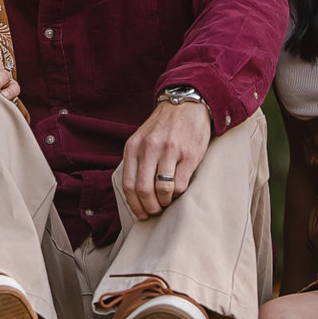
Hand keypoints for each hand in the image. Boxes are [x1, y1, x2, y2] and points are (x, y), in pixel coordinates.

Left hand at [118, 98, 210, 221]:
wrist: (186, 105)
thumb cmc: (163, 127)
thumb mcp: (142, 139)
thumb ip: (136, 161)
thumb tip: (135, 194)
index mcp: (134, 147)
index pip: (128, 185)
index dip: (134, 205)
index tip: (141, 213)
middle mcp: (149, 149)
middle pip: (144, 191)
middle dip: (150, 207)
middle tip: (155, 211)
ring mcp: (169, 151)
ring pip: (162, 190)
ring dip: (164, 202)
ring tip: (167, 201)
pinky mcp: (189, 155)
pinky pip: (180, 185)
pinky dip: (178, 194)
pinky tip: (178, 190)